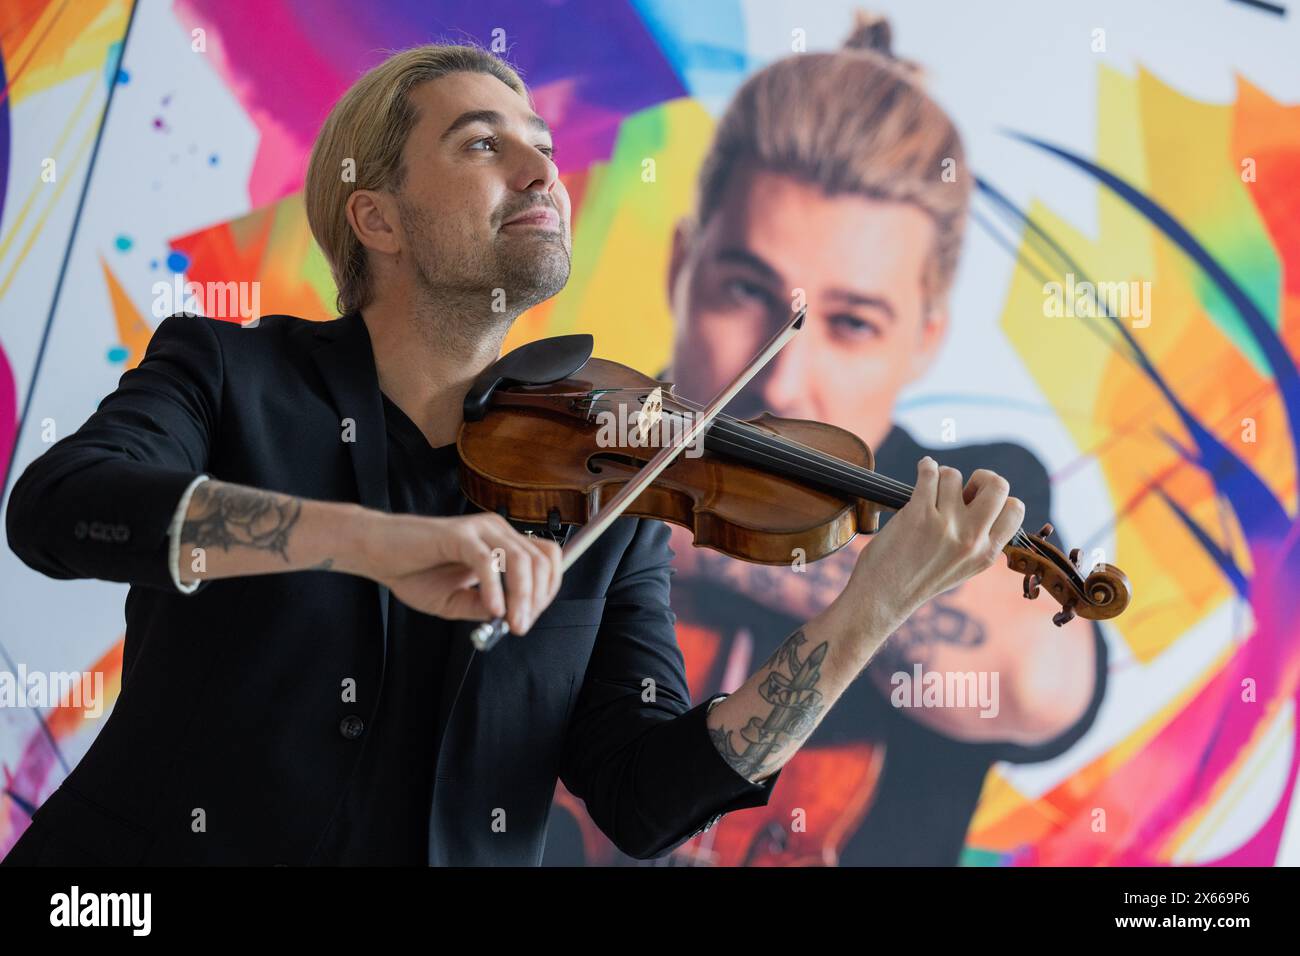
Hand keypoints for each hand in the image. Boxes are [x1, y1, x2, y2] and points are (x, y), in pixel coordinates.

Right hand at [360, 510, 561, 632]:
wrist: (378, 554)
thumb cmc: (413, 572)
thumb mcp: (456, 600)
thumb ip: (484, 607)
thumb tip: (512, 617)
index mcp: (501, 542)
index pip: (546, 558)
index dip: (548, 589)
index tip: (529, 618)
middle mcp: (496, 530)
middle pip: (541, 560)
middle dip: (538, 598)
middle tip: (521, 625)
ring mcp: (479, 529)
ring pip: (521, 560)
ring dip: (522, 596)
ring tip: (512, 622)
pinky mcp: (458, 535)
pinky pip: (487, 561)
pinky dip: (494, 588)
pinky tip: (492, 609)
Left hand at [833, 457, 1023, 631]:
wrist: (883, 597)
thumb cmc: (919, 579)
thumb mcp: (963, 567)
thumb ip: (979, 539)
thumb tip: (981, 495)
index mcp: (986, 554)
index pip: (1015, 509)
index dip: (999, 497)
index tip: (978, 500)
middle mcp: (971, 540)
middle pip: (998, 485)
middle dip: (982, 477)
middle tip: (962, 487)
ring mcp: (945, 526)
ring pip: (955, 476)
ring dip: (942, 477)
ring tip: (930, 492)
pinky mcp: (918, 515)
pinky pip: (930, 473)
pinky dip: (926, 466)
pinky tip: (924, 469)